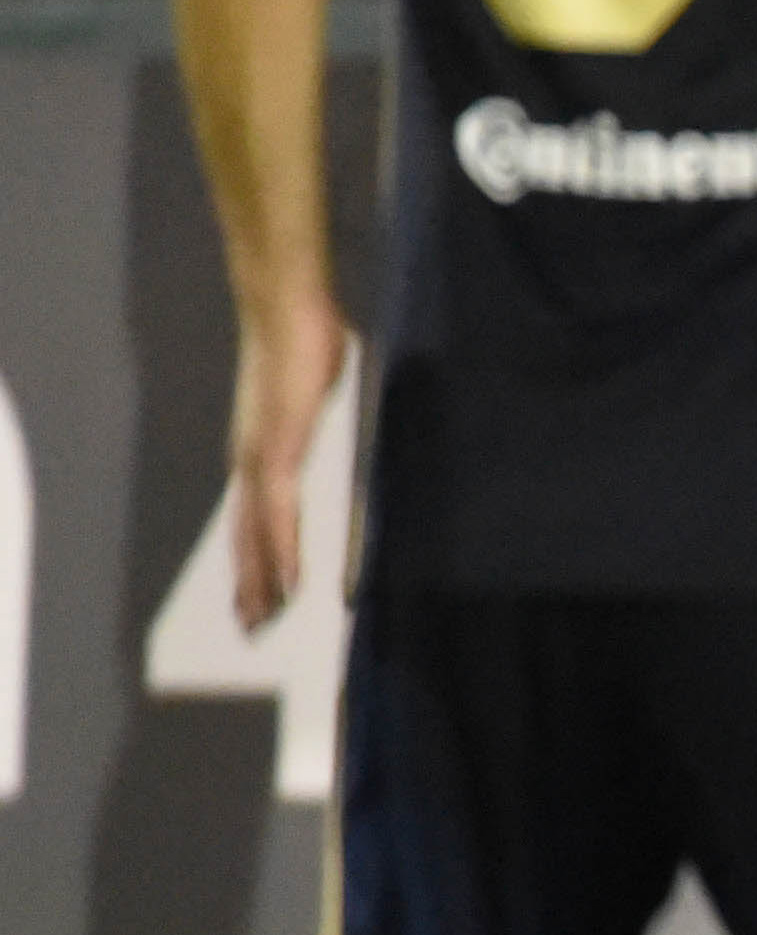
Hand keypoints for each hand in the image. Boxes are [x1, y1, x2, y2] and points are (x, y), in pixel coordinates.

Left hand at [226, 294, 349, 630]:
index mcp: (261, 447)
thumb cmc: (308, 336)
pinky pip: (278, 518)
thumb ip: (317, 408)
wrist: (287, 308)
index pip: (253, 515)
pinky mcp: (277, 455)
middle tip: (252, 626)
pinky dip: (281, 557)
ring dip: (259, 582)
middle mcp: (250, 460)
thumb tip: (333, 408)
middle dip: (249, 583)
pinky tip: (289, 585)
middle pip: (245, 537)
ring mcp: (259, 459)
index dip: (254, 556)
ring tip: (263, 620)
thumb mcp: (315, 386)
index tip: (257, 591)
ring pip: (255, 537)